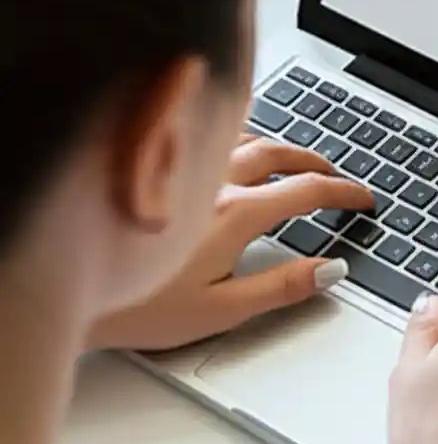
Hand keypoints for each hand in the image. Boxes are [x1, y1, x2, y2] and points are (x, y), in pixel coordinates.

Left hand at [88, 136, 371, 350]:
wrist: (68, 286)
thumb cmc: (135, 305)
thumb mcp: (220, 309)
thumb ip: (281, 287)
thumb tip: (329, 269)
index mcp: (236, 214)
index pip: (307, 192)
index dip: (344, 193)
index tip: (363, 199)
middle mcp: (213, 181)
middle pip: (282, 154)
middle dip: (318, 162)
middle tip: (337, 175)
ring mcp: (183, 169)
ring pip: (245, 136)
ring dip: (280, 144)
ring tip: (295, 156)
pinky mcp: (157, 168)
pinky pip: (207, 135)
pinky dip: (235, 134)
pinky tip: (233, 143)